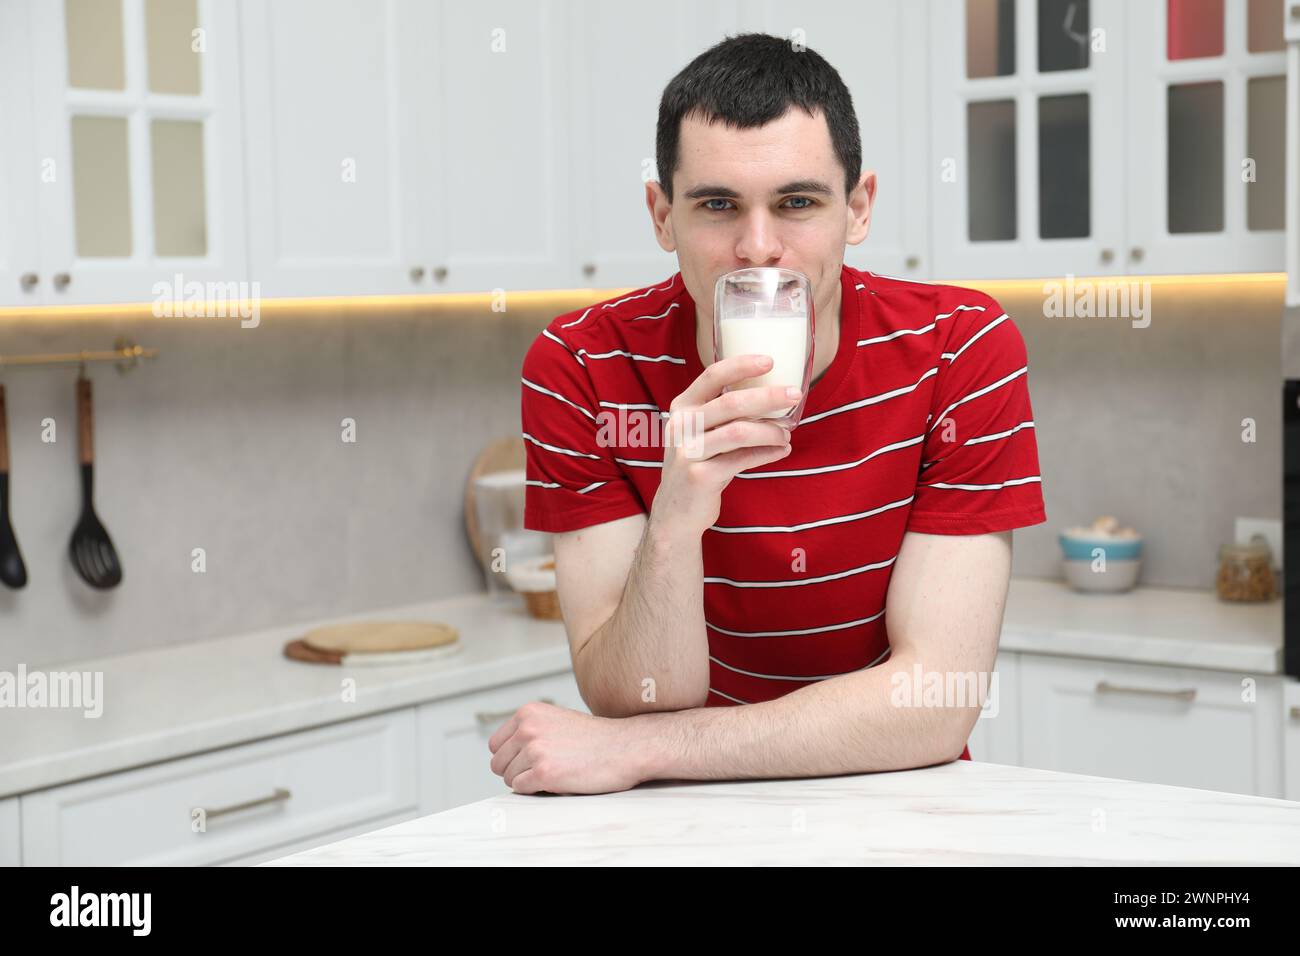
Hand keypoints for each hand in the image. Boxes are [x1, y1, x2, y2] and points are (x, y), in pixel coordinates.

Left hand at [487, 700, 655, 794]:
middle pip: (498, 764)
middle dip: (517, 771)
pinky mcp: (544, 773)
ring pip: (509, 778)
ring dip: (528, 782)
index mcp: (528, 713)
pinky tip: (557, 781)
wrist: (625, 747)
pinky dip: (536, 791)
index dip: (511, 757)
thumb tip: (504, 755)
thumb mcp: (556, 721)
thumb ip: (530, 731)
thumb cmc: (595, 739)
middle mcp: (527, 728)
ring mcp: (535, 750)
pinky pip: (521, 789)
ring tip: (555, 773)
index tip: (530, 761)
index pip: (496, 745)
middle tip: (544, 770)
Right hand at [651, 354, 799, 538]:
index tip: (770, 360)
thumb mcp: (701, 433)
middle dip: (768, 396)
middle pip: (732, 402)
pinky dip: (766, 454)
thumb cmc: (698, 465)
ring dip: (770, 431)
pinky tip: (782, 451)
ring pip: (739, 431)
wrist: (674, 512)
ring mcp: (688, 451)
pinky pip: (741, 459)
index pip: (712, 375)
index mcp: (682, 407)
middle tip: (795, 395)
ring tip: (787, 434)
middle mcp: (681, 425)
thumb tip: (774, 396)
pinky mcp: (699, 476)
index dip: (742, 365)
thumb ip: (724, 415)